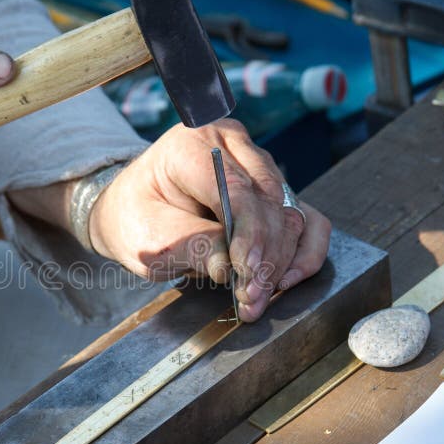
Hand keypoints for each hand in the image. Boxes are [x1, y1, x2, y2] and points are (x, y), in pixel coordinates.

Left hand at [89, 120, 331, 321]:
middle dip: (264, 256)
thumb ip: (190, 247)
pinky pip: (307, 219)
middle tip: (251, 299)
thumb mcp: (149, 239)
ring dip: (282, 260)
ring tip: (260, 298)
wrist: (135, 210)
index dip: (247, 233)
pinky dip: (303, 253)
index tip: (246, 273)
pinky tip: (285, 280)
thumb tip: (228, 268)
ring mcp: (258, 164)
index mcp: (192, 144)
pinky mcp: (275, 189)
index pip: (235, 188)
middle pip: (268, 202)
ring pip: (290, 212)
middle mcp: (231, 144)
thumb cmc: (137, 219)